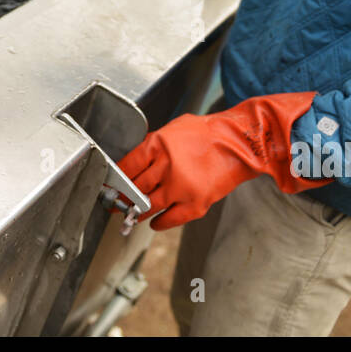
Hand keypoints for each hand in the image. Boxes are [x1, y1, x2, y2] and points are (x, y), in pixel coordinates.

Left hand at [118, 92, 330, 229]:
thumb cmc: (208, 133)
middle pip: (135, 187)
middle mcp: (167, 166)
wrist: (239, 143)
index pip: (128, 165)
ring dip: (136, 212)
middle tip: (116, 202)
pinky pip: (170, 219)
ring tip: (130, 214)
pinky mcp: (196, 203)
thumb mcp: (175, 128)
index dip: (116, 178)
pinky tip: (154, 223)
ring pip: (149, 205)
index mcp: (159, 144)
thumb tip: (136, 160)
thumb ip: (155, 143)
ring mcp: (181, 187)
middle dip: (123, 197)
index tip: (111, 185)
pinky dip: (159, 223)